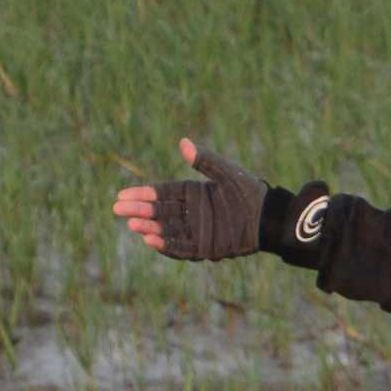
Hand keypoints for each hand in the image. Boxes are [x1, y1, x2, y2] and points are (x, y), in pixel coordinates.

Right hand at [110, 138, 269, 259]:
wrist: (271, 217)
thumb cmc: (249, 192)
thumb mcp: (226, 173)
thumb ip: (204, 161)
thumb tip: (183, 142)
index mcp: (192, 194)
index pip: (161, 194)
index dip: (141, 195)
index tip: (122, 195)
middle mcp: (192, 213)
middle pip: (159, 213)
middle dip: (139, 212)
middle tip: (119, 210)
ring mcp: (198, 231)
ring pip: (167, 230)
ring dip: (150, 229)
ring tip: (133, 225)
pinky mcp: (207, 247)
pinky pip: (183, 248)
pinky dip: (168, 245)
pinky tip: (152, 241)